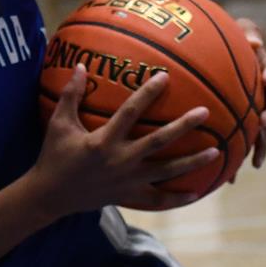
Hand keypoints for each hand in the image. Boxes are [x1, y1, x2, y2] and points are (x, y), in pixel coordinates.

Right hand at [33, 69, 216, 214]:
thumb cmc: (54, 155)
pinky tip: (197, 192)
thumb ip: (70, 95)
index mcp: (103, 141)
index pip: (130, 113)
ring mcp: (127, 182)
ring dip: (192, 162)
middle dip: (183, 127)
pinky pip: (158, 200)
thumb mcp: (58, 124)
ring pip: (166, 172)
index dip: (148, 94)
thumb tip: (78, 65)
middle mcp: (120, 161)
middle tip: (204, 113)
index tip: (165, 77)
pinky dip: (178, 198)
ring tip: (215, 151)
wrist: (50, 196)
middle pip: (159, 142)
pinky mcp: (129, 197)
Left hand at [235, 18, 265, 174]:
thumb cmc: (225, 36)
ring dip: (261, 144)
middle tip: (262, 122)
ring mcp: (256, 108)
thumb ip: (247, 31)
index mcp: (263, 67)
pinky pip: (245, 142)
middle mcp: (265, 90)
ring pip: (264, 130)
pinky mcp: (244, 124)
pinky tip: (229, 179)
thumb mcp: (235, 28)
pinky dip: (239, 158)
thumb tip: (256, 42)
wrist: (212, 53)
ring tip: (254, 161)